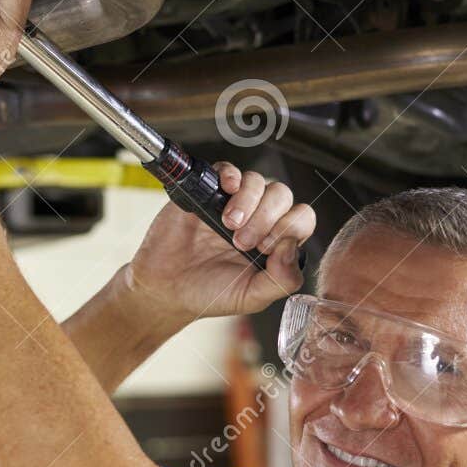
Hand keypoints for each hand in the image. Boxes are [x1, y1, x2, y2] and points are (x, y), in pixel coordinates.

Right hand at [124, 163, 313, 322]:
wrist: (165, 288)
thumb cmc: (209, 292)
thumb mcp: (252, 297)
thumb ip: (282, 279)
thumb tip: (292, 247)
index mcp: (275, 242)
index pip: (301, 219)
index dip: (289, 229)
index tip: (265, 249)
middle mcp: (259, 218)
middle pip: (283, 196)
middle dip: (266, 218)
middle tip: (241, 242)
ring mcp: (233, 203)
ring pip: (258, 181)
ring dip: (248, 201)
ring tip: (228, 225)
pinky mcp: (208, 192)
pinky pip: (228, 170)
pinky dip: (231, 176)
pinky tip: (225, 192)